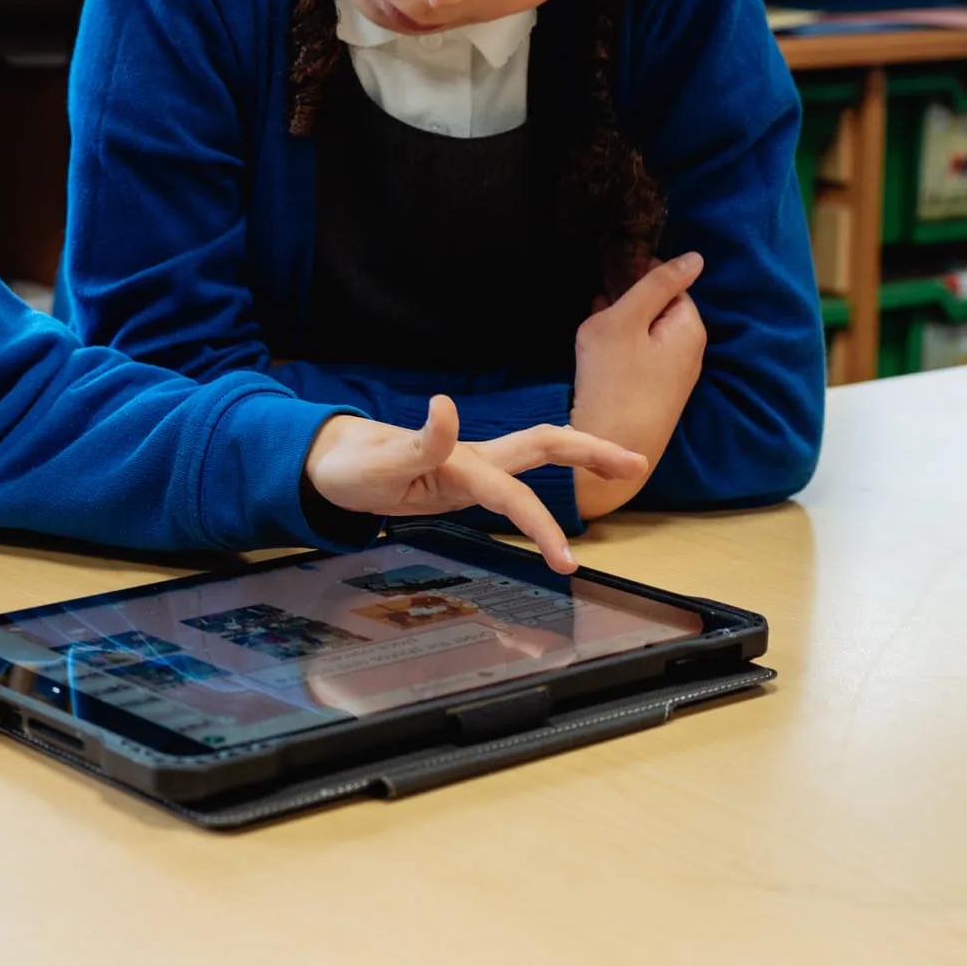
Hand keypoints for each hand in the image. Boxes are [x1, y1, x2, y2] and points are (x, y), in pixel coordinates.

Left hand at [304, 399, 647, 572]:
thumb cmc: (353, 466)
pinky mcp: (466, 478)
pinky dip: (552, 470)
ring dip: (581, 456)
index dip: (539, 523)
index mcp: (458, 463)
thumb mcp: (377, 463)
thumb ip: (417, 441)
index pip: (511, 494)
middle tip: (637, 462)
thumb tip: (446, 405)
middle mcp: (472, 460)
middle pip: (542, 446)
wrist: (329, 461)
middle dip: (590, 452)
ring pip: (536, 454)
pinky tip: (580, 472)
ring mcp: (472, 467)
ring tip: (624, 466)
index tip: (566, 560)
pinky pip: (517, 474)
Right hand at [570, 252, 707, 519]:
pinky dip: (620, 356)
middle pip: (657, 309)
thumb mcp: (625, 319)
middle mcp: (692, 350)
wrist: (610, 447)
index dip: (634, 278)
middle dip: (626, 308)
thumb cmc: (613, 379)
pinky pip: (640, 360)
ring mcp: (676, 376)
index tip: (605, 290)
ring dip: (620, 333)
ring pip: (645, 335)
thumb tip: (695, 257)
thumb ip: (655, 283)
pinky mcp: (659, 395)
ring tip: (595, 348)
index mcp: (690, 326)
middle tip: (597, 321)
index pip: (668, 281)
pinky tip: (599, 368)